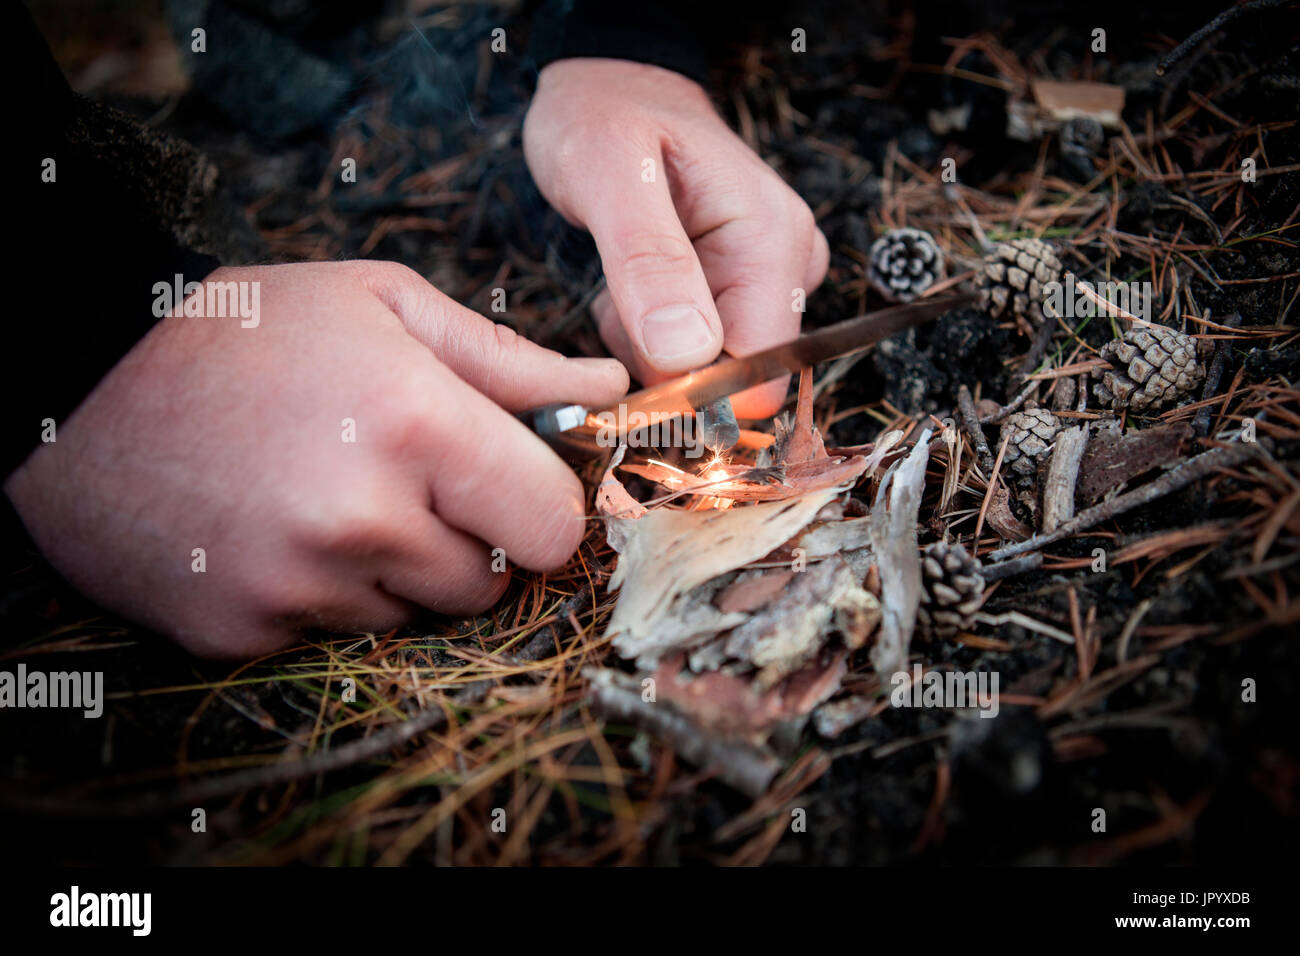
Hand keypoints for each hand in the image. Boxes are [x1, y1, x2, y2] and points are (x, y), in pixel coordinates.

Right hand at [4, 262, 626, 657]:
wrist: (76, 377)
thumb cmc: (247, 327)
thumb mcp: (387, 306)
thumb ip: (510, 362)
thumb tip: (608, 392)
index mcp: (416, 427)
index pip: (553, 528)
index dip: (541, 507)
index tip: (513, 486)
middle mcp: (360, 520)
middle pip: (489, 583)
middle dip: (469, 540)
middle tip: (406, 480)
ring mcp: (294, 587)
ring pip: (410, 614)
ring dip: (394, 570)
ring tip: (328, 495)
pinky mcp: (236, 634)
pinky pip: (330, 636)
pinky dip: (320, 596)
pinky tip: (275, 529)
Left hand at [524, 58, 828, 417]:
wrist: (608, 90)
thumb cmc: (605, 116)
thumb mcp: (609, 173)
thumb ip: (649, 262)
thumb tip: (688, 355)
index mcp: (771, 240)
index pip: (759, 369)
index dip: (694, 389)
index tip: (633, 365)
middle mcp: (787, 265)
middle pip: (733, 377)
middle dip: (661, 363)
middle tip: (615, 295)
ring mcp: (766, 281)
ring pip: (704, 370)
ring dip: (646, 346)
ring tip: (619, 278)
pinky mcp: (738, 293)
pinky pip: (691, 353)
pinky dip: (647, 336)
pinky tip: (630, 287)